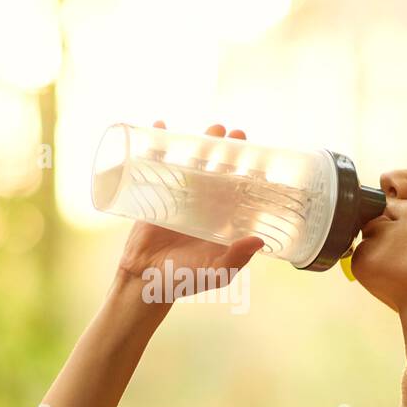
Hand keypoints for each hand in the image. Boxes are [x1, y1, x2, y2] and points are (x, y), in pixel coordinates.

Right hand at [114, 121, 264, 290]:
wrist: (146, 280)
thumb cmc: (185, 278)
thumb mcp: (216, 272)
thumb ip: (236, 258)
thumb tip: (259, 240)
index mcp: (223, 218)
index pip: (241, 189)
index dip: (250, 172)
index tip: (260, 158)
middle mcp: (205, 203)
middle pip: (219, 168)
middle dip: (229, 150)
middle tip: (236, 134)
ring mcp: (181, 195)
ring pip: (193, 161)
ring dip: (202, 141)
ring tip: (213, 128)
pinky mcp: (156, 192)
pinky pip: (157, 164)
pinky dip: (156, 144)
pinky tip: (160, 127)